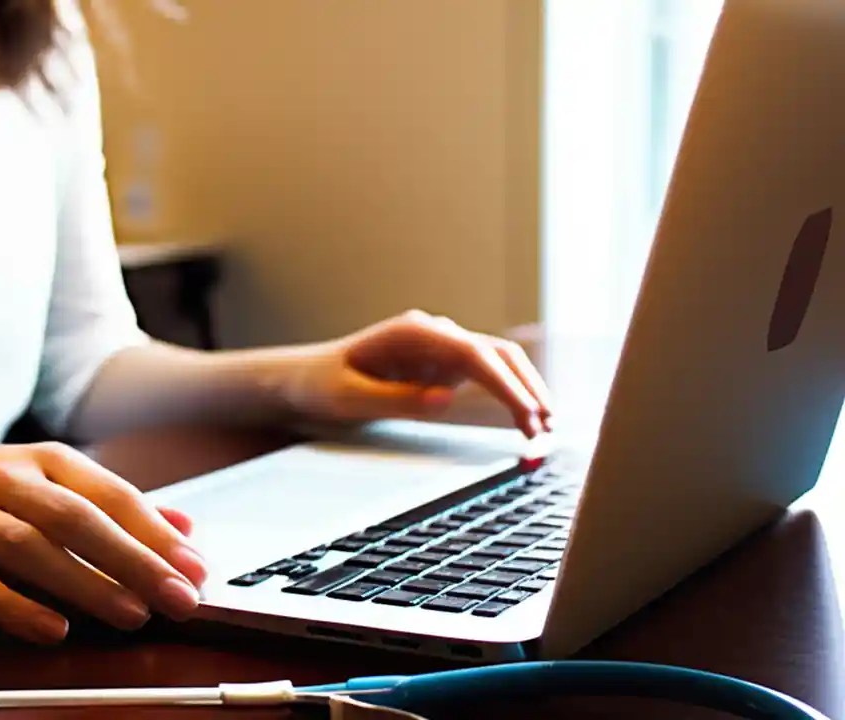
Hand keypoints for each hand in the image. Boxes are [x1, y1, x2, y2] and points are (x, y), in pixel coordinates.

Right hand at [0, 442, 205, 643]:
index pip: (113, 495)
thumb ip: (117, 505)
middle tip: (177, 596)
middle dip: (135, 561)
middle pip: (79, 522)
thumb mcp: (53, 481)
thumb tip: (183, 526)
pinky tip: (54, 628)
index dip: (157, 533)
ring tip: (132, 613)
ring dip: (87, 584)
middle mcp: (9, 482)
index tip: (195, 567)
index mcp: (48, 461)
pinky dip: (18, 608)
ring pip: (33, 550)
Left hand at [281, 311, 551, 436]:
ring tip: (543, 428)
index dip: (503, 383)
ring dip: (522, 392)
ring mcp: (441, 348)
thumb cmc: (323, 384)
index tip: (526, 411)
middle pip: (496, 353)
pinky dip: (507, 397)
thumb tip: (446, 398)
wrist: (306, 378)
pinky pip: (485, 378)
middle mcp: (434, 334)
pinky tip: (524, 420)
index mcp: (412, 332)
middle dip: (525, 387)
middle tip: (546, 425)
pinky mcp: (442, 366)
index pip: (472, 353)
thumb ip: (398, 398)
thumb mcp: (351, 398)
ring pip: (497, 364)